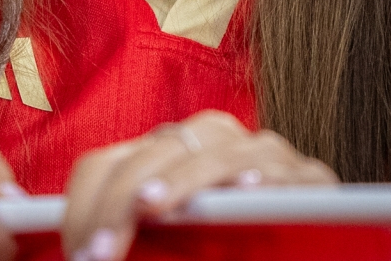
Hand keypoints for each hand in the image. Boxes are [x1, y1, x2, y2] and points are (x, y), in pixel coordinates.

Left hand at [61, 111, 335, 260]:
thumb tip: (84, 254)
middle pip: (153, 153)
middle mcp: (209, 143)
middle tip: (102, 254)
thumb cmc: (222, 259)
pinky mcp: (310, 178)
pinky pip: (283, 168)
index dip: (87, 205)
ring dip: (181, 182)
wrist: (298, 254)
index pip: (108, 163)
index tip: (80, 254)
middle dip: (122, 203)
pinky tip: (244, 191)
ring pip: (212, 151)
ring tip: (155, 207)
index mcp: (164, 156)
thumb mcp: (166, 250)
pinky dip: (261, 176)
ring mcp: (261, 153)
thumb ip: (131, 240)